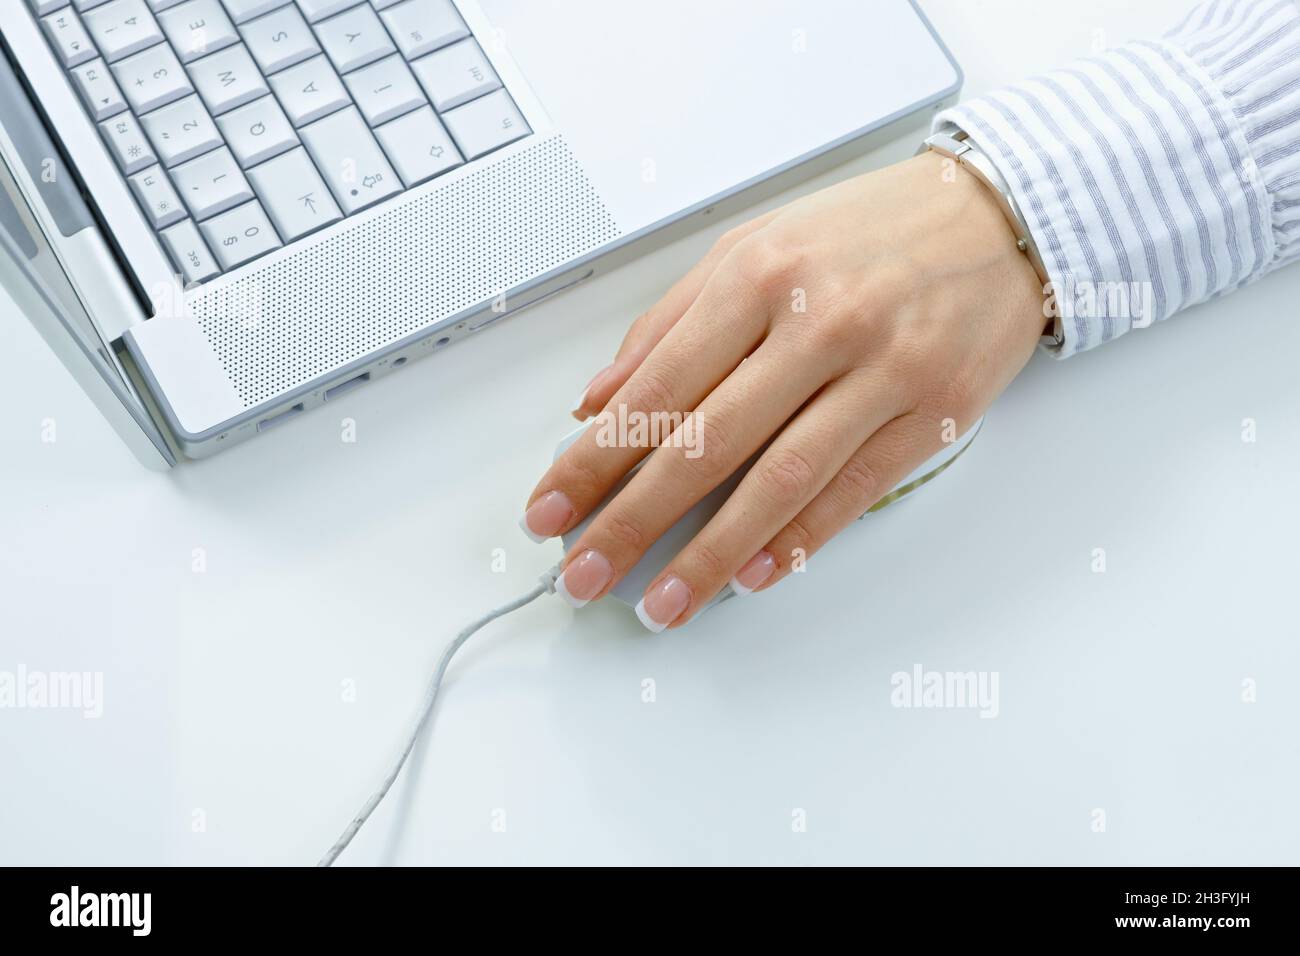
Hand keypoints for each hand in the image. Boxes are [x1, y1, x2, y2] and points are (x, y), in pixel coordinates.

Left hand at [523, 151, 1046, 629]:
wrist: (998, 215)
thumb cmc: (867, 233)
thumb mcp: (754, 247)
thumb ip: (669, 323)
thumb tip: (596, 400)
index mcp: (757, 275)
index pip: (655, 388)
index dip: (593, 460)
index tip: (550, 509)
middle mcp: (817, 322)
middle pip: (704, 443)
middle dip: (631, 521)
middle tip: (583, 574)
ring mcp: (882, 370)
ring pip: (779, 480)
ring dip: (710, 554)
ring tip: (663, 603)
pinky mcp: (934, 411)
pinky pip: (853, 491)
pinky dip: (798, 540)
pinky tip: (751, 575)